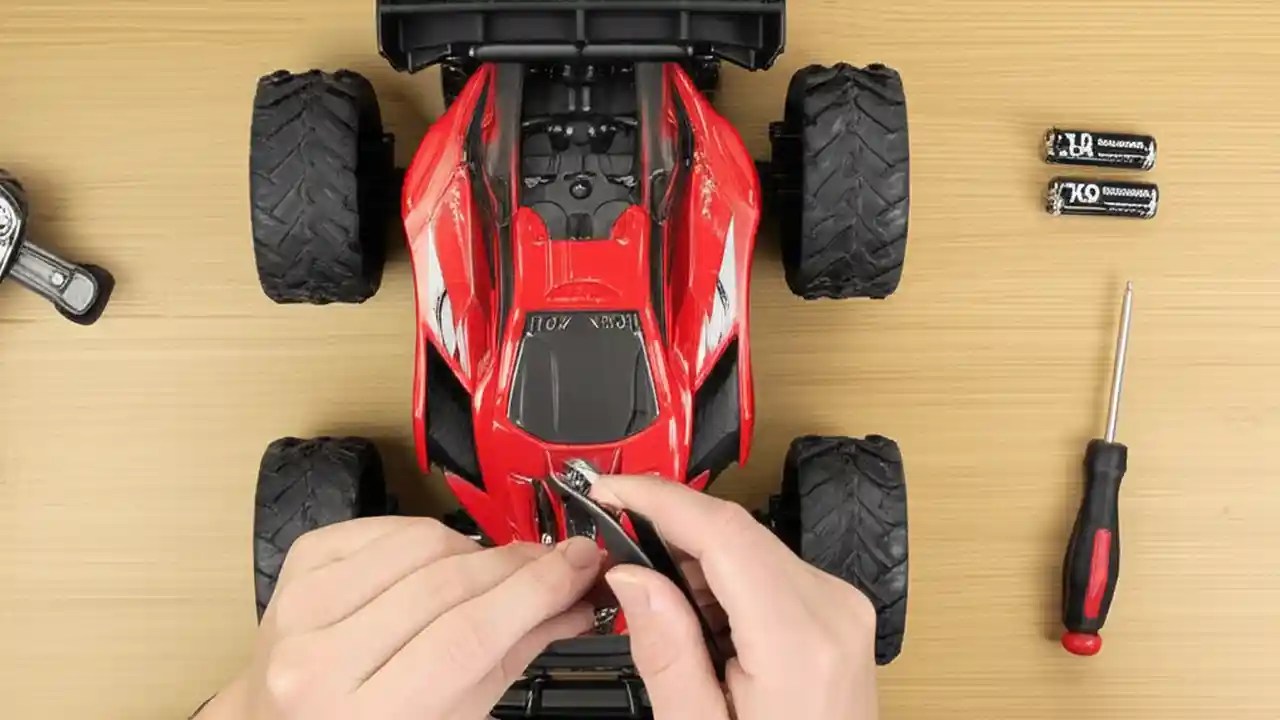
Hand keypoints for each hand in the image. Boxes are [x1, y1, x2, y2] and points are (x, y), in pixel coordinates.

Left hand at [199, 517, 601, 719]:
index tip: (579, 563)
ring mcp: (301, 608)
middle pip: (445, 586)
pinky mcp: (296, 566)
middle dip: (517, 565)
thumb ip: (515, 651)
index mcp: (368, 716)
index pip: (466, 637)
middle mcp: (321, 662)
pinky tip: (443, 559)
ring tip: (495, 570)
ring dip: (475, 549)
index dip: (534, 591)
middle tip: (560, 558)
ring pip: (420, 544)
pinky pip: (385, 527)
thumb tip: (577, 596)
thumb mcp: (456, 714)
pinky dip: (429, 535)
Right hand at [593, 475, 878, 719]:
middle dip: (667, 530)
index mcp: (799, 640)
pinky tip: (699, 622)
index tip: (610, 488)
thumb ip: (665, 649)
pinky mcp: (837, 615)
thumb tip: (631, 574)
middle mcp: (831, 610)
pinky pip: (768, 571)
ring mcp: (840, 609)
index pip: (722, 531)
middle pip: (735, 532)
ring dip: (694, 560)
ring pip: (749, 546)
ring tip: (659, 613)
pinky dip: (723, 581)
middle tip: (611, 549)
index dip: (658, 497)